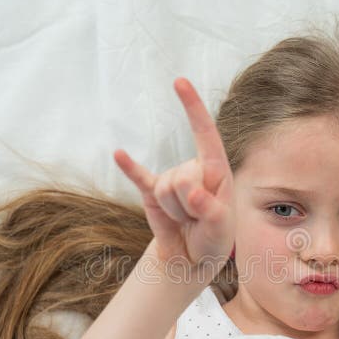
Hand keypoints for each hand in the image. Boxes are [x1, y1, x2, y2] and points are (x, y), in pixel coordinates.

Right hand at [113, 78, 234, 268]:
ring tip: (185, 222)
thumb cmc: (215, 237)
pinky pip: (138, 178)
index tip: (179, 81)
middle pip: (180, 178)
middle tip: (196, 221)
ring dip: (173, 212)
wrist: (193, 257)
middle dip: (187, 205)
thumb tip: (189, 189)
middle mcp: (192, 169)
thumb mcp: (220, 227)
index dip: (193, 108)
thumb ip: (208, 208)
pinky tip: (119, 154)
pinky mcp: (151, 192)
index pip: (205, 134)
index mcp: (215, 169)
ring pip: (163, 190)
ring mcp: (170, 180)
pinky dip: (128, 168)